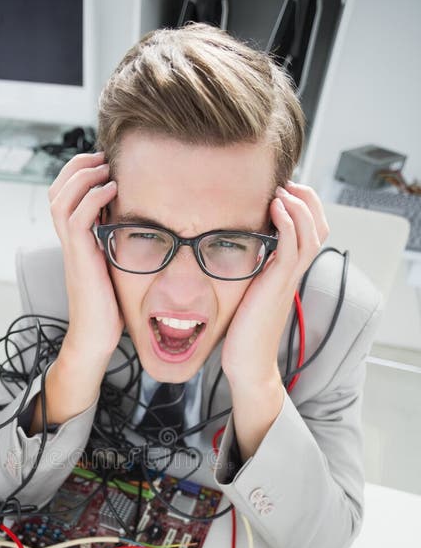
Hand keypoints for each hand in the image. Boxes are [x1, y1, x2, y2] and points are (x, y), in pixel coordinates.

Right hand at [49, 151, 122, 367]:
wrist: (95, 336)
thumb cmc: (107, 307)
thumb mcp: (113, 266)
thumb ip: (115, 244)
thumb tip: (135, 225)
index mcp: (74, 240)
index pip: (63, 195)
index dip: (77, 173)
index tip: (101, 163)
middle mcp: (68, 241)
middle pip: (56, 190)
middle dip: (76, 167)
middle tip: (101, 157)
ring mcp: (71, 249)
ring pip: (61, 199)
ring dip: (83, 177)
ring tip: (105, 168)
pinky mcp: (80, 258)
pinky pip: (77, 218)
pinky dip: (93, 198)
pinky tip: (112, 190)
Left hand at [220, 182, 328, 459]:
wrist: (247, 365)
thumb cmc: (242, 335)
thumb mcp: (244, 295)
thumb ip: (245, 275)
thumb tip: (227, 255)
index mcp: (286, 275)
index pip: (309, 232)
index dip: (303, 207)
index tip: (284, 191)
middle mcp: (292, 274)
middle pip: (319, 226)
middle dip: (307, 199)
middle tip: (288, 183)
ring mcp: (287, 279)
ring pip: (311, 231)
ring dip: (299, 205)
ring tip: (283, 190)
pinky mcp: (278, 285)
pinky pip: (293, 246)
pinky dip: (288, 222)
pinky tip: (275, 207)